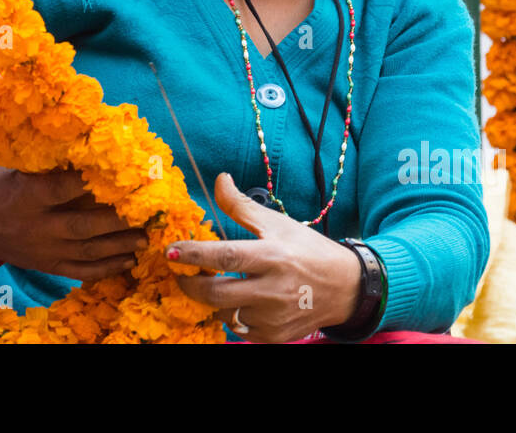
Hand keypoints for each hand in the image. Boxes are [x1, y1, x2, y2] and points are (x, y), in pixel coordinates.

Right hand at [0, 164, 149, 281]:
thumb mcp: (12, 164)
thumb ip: (44, 156)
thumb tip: (84, 134)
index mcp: (26, 196)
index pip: (62, 188)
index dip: (92, 182)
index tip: (122, 171)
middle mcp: (36, 226)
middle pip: (82, 226)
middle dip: (116, 220)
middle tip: (145, 210)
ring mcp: (43, 250)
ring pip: (86, 251)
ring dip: (119, 246)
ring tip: (145, 237)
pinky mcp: (47, 266)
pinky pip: (80, 271)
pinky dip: (106, 269)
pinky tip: (129, 261)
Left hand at [168, 173, 363, 342]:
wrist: (345, 288)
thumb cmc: (307, 250)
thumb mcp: (277, 224)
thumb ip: (242, 205)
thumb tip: (218, 179)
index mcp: (272, 257)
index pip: (225, 257)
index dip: (194, 255)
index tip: (170, 251)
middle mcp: (273, 290)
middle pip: (216, 294)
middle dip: (190, 285)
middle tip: (181, 273)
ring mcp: (273, 318)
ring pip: (224, 312)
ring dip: (213, 299)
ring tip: (215, 283)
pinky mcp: (274, 336)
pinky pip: (238, 329)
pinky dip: (232, 313)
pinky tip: (239, 299)